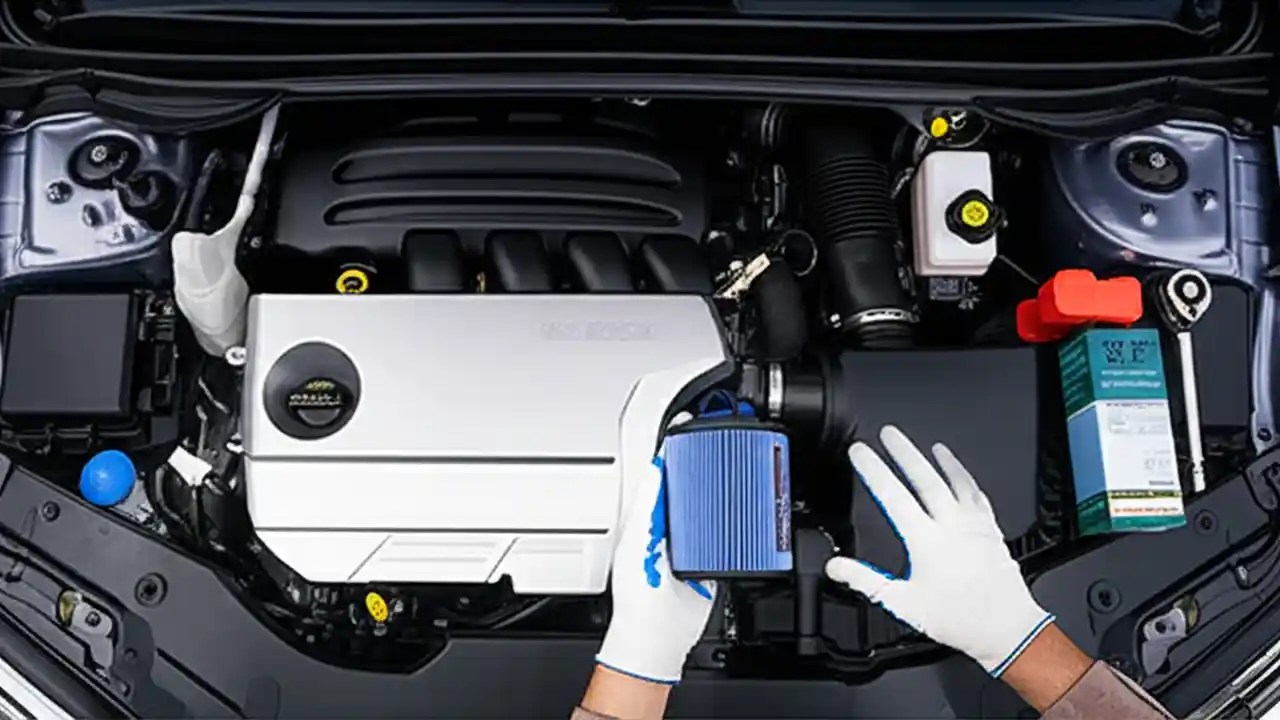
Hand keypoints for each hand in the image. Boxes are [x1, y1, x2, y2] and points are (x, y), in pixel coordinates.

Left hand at [595, 414, 716, 684]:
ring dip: (722, 489)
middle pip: (691, 486)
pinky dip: (737, 522)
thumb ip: (647, 505)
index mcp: (648, 518)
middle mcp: (670, 528)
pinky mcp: (712, 563)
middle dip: (704, 464)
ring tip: (736, 466)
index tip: (688, 427)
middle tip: (719, 440)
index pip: (662, 474)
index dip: (675, 448)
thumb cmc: (638, 596)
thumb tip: (655, 466)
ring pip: (710, 508)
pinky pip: (728, 536)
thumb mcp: (637, 542)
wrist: (657, 636)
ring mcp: (693, 545)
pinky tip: (745, 509)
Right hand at [825, 425, 1052, 675]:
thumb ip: (867, 582)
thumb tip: (837, 568)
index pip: (893, 496)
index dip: (873, 470)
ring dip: (938, 460)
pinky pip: (977, 493)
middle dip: (903, 452)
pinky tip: (960, 471)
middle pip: (924, 479)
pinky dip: (966, 477)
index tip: (860, 452)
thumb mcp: (904, 604)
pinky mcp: (990, 529)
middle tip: (888, 434)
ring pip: (953, 482)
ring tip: (926, 444)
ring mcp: (973, 525)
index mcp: (926, 542)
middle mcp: (951, 526)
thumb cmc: (960, 618)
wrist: (1006, 628)